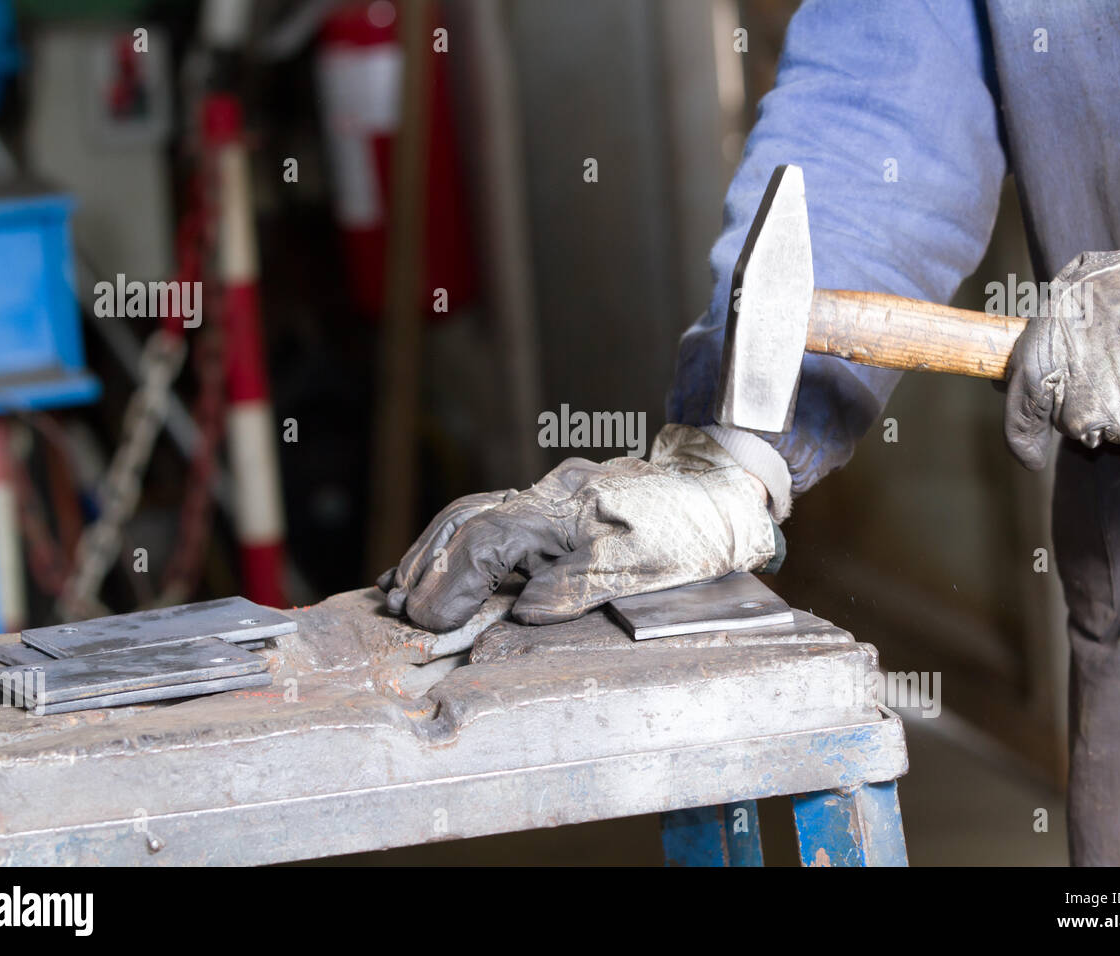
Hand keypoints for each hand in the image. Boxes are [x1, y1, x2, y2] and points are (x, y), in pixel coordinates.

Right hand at [377, 424, 775, 630]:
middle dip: (429, 565)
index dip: (451, 582)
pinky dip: (463, 541)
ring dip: (436, 550)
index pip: (485, 543)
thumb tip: (521, 613)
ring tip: (402, 584)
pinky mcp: (558, 504)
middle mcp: (548, 493)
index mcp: (561, 506)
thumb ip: (575, 587)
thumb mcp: (639, 566)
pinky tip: (445, 560)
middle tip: (399, 607)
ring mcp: (551, 495)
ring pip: (475, 515)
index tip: (426, 617)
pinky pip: (496, 516)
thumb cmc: (689, 529)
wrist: (721, 491)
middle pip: (467, 523)